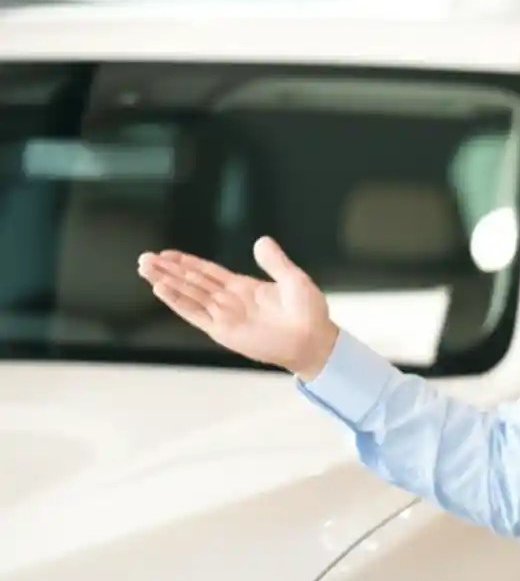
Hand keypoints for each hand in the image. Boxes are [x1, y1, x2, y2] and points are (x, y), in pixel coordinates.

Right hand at [137, 236, 338, 380]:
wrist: (314, 340)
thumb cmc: (309, 313)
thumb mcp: (293, 278)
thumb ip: (274, 261)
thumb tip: (261, 241)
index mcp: (244, 288)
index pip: (208, 272)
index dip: (187, 262)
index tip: (167, 253)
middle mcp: (230, 301)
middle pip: (192, 281)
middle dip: (168, 269)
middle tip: (145, 258)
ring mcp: (224, 316)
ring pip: (188, 295)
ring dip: (166, 282)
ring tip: (145, 269)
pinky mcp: (223, 330)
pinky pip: (195, 314)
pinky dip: (178, 302)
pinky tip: (161, 289)